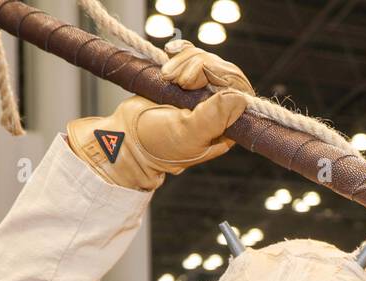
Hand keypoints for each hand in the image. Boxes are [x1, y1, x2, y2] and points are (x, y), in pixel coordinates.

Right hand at [67, 40, 250, 189]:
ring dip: (185, 61)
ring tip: (167, 77)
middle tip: (178, 81)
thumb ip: (213, 118)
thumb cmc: (156, 143)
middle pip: (224, 70)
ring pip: (207, 60)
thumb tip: (240, 99)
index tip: (192, 82)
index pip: (238, 91)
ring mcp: (201, 92)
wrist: (125, 136)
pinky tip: (169, 52)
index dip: (220, 77)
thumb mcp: (186, 135)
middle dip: (199, 67)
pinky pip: (192, 55)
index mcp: (225, 127)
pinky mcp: (184, 78)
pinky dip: (181, 52)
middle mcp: (217, 109)